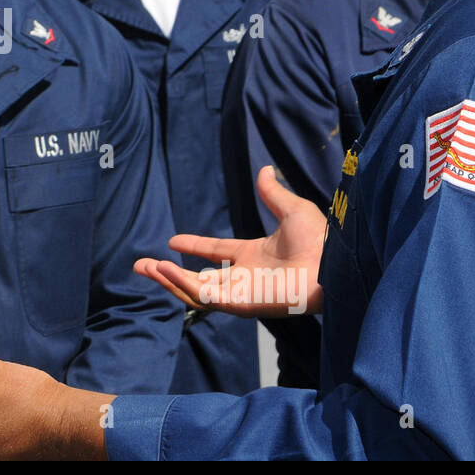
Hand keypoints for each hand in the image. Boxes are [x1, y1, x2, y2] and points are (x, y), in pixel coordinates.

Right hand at [135, 165, 326, 316]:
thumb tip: (264, 170)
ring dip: (168, 280)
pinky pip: (204, 297)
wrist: (333, 263)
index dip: (194, 247)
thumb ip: (272, 193)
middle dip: (167, 274)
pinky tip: (165, 270)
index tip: (173, 241)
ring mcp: (240, 292)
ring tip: (145, 267)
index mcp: (252, 256)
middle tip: (141, 265)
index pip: (215, 253)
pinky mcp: (240, 304)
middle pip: (197, 279)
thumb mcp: (291, 210)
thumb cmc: (320, 241)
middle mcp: (243, 277)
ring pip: (195, 291)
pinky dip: (182, 284)